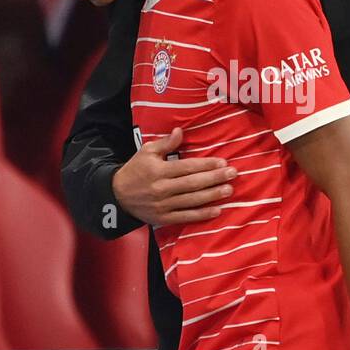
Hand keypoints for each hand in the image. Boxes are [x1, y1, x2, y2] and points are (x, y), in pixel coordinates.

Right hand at [113, 127, 236, 226]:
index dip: (206, 165)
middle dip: (215, 178)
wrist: (117, 195)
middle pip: (193, 183)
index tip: (222, 162)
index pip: (187, 167)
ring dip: (212, 195)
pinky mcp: (164, 218)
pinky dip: (202, 215)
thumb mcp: (146, 152)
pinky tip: (217, 210)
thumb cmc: (135, 170)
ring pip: (192, 200)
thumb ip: (165, 143)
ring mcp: (163, 205)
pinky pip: (186, 217)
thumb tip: (180, 131)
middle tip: (232, 174)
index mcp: (158, 170)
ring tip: (229, 190)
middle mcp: (162, 188)